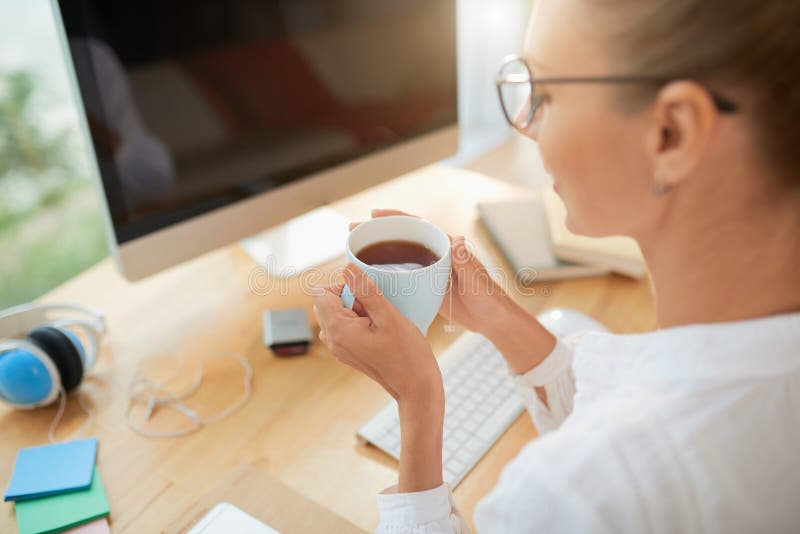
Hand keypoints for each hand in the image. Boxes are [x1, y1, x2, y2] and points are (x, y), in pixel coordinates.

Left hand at [312, 263, 443, 403]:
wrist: (415, 387)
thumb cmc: (407, 354)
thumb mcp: (389, 316)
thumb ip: (366, 290)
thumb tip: (346, 268)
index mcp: (337, 330)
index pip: (320, 292)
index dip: (342, 286)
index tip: (366, 296)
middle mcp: (332, 340)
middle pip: (326, 302)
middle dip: (348, 297)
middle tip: (374, 310)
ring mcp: (339, 347)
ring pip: (336, 313)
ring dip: (355, 309)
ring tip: (378, 321)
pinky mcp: (348, 351)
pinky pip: (344, 326)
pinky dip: (358, 321)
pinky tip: (379, 330)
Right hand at [350, 209, 513, 335]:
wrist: (493, 320)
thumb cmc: (488, 297)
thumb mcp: (475, 278)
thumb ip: (466, 261)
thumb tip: (458, 240)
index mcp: (447, 246)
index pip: (418, 225)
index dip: (396, 217)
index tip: (375, 214)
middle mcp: (437, 254)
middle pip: (403, 237)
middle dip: (379, 232)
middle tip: (353, 230)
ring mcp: (431, 270)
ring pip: (400, 255)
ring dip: (379, 252)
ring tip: (355, 249)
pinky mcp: (427, 286)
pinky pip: (403, 275)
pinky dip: (387, 274)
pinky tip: (370, 277)